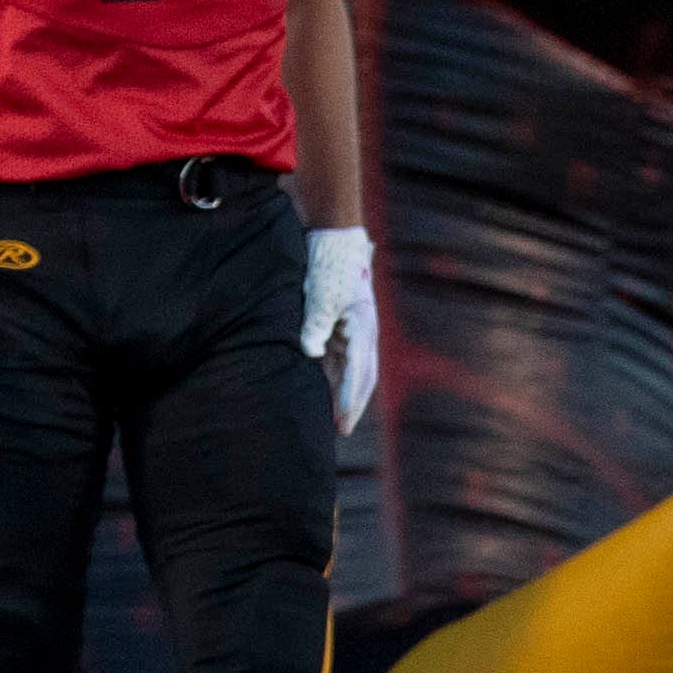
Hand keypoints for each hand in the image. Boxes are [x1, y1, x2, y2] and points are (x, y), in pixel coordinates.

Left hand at [301, 225, 379, 431]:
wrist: (335, 242)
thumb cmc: (329, 268)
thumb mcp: (320, 295)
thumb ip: (315, 324)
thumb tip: (309, 353)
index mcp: (363, 329)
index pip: (358, 372)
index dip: (350, 398)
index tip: (342, 421)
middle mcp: (363, 336)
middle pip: (361, 378)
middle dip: (352, 404)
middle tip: (339, 430)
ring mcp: (355, 333)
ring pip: (351, 372)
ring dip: (343, 395)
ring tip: (332, 421)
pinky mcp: (343, 329)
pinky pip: (341, 360)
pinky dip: (334, 378)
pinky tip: (322, 391)